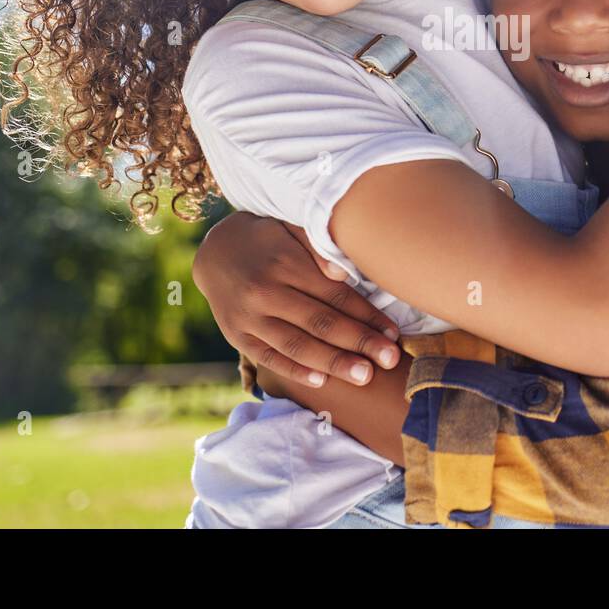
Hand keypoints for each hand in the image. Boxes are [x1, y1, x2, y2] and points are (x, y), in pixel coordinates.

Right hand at [192, 213, 401, 390]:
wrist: (215, 250)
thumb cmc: (267, 238)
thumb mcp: (291, 228)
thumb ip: (318, 247)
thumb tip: (342, 273)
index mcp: (286, 265)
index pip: (335, 296)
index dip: (367, 315)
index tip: (393, 332)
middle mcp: (266, 293)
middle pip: (321, 323)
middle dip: (359, 343)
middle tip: (390, 359)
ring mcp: (249, 318)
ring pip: (298, 345)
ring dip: (333, 363)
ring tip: (364, 375)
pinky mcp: (237, 336)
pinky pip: (269, 358)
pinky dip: (296, 371)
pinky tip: (322, 381)